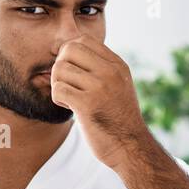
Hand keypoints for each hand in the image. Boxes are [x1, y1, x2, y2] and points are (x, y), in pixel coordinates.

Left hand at [50, 34, 149, 169]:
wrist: (131, 148)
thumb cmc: (120, 119)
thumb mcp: (119, 86)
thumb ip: (102, 68)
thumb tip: (70, 51)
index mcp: (118, 65)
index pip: (83, 40)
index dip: (69, 53)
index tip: (73, 71)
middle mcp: (110, 72)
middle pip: (68, 49)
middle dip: (60, 65)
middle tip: (66, 83)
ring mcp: (100, 88)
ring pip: (60, 69)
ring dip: (58, 84)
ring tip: (69, 97)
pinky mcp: (88, 105)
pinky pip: (59, 89)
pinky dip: (58, 99)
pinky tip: (69, 107)